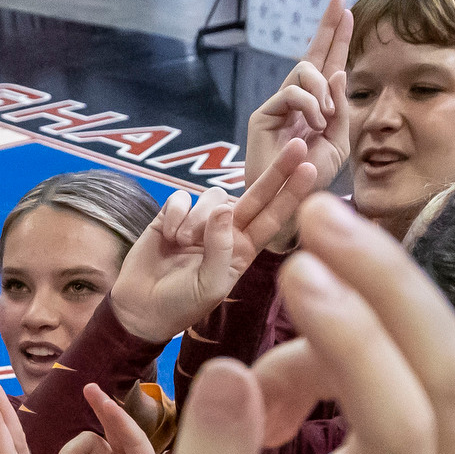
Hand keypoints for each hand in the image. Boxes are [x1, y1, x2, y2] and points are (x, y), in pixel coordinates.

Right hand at [108, 139, 316, 343]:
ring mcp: (201, 220)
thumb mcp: (211, 284)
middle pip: (256, 194)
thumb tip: (223, 208)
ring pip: (213, 196)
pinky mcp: (174, 213)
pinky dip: (175, 215)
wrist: (143, 308)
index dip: (291, 194)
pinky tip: (168, 236)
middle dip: (276, 171)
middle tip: (298, 145)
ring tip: (183, 244)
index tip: (311, 169)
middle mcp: (228, 230)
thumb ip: (220, 248)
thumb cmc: (183, 304)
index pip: (273, 218)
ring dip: (198, 218)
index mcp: (244, 250)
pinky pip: (181, 198)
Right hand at [167, 194, 454, 453]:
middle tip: (318, 215)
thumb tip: (224, 370)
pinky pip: (415, 349)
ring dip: (380, 285)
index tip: (293, 274)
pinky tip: (284, 379)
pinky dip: (349, 332)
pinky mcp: (446, 431)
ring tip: (285, 286)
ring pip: (446, 348)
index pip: (398, 432)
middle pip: (451, 370)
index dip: (355, 346)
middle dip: (389, 281)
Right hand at [245, 0, 350, 228]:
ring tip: (325, 119)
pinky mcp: (264, 114)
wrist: (290, 204)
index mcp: (318, 106)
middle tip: (339, 1)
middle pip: (311, 55)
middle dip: (327, 28)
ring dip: (321, 90)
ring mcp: (279, 106)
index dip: (337, 39)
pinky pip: (292, 93)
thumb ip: (342, 109)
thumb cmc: (312, 176)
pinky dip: (309, 105)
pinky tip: (314, 124)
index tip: (347, 11)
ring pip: (303, 72)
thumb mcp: (339, 143)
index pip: (328, 66)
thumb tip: (337, 72)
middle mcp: (297, 101)